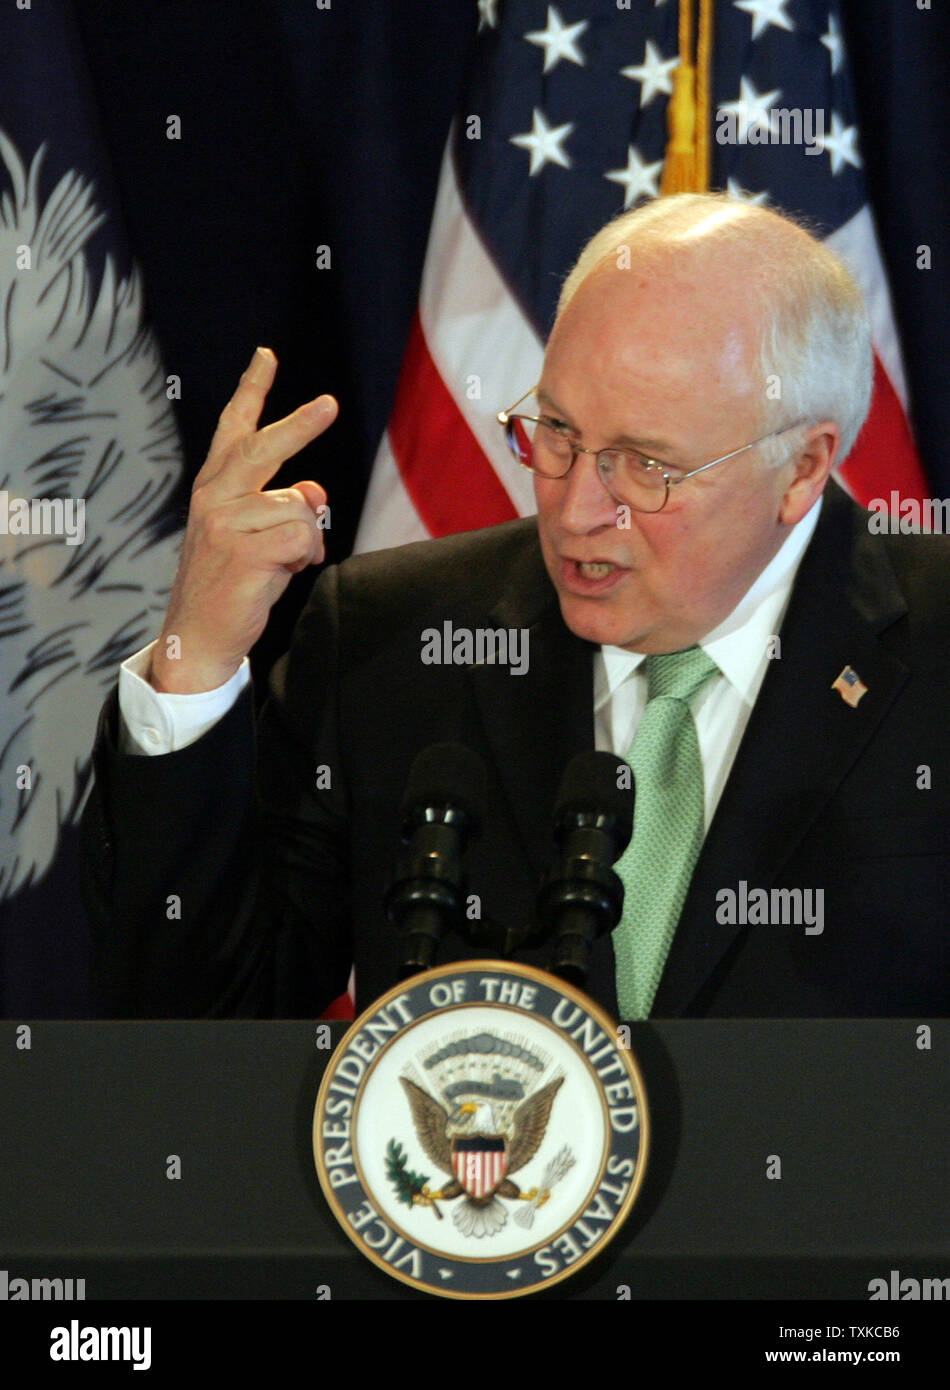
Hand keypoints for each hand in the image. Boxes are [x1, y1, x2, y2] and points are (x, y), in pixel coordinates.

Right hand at [150, 347, 336, 692]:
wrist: (198, 635)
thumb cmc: (231, 585)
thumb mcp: (256, 537)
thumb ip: (281, 506)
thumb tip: (314, 488)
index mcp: (213, 489)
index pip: (233, 430)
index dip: (250, 391)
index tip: (266, 356)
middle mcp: (214, 498)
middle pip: (263, 448)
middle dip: (300, 425)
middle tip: (330, 405)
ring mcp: (224, 524)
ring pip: (297, 505)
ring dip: (308, 536)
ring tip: (290, 561)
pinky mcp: (242, 552)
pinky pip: (301, 536)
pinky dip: (307, 555)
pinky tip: (288, 572)